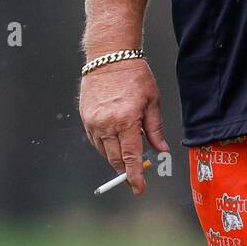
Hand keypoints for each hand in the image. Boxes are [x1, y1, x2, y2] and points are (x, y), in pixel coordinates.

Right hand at [79, 59, 168, 195]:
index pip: (131, 157)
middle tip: (135, 173)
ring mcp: (93, 121)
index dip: (134, 176)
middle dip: (125, 170)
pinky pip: (95, 140)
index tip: (138, 189)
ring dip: (115, 156)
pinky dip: (105, 145)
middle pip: (115, 159)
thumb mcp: (152, 101)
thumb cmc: (133, 75)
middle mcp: (107, 124)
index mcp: (127, 120)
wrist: (109, 57)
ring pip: (104, 151)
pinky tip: (115, 138)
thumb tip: (161, 150)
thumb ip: (155, 129)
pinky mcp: (85, 117)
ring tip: (127, 148)